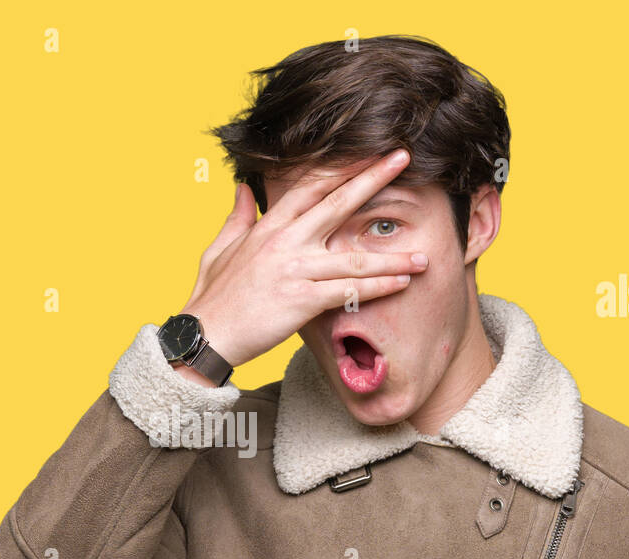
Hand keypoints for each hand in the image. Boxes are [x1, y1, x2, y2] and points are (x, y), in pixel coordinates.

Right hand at [178, 148, 427, 371]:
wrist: (204, 335)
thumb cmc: (211, 298)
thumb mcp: (219, 249)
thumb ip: (237, 217)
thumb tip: (244, 189)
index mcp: (268, 227)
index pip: (310, 186)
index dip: (340, 167)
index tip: (365, 152)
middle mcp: (285, 241)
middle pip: (338, 203)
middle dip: (373, 178)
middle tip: (403, 159)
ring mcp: (295, 270)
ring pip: (354, 257)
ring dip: (392, 257)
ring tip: (424, 255)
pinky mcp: (301, 300)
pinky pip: (348, 291)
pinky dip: (377, 288)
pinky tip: (401, 285)